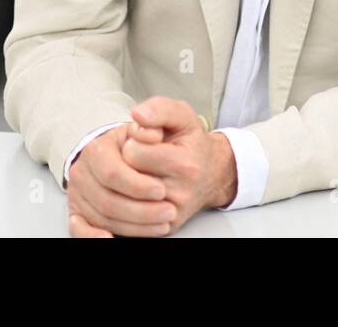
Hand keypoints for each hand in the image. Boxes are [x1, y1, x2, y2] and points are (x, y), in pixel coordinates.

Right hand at [66, 122, 175, 237]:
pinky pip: (79, 229)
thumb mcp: (169, 118)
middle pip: (107, 198)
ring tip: (163, 223)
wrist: (145, 151)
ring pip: (102, 217)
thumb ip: (160, 112)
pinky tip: (110, 238)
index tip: (162, 189)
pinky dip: (92, 237)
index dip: (139, 184)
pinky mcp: (80, 211)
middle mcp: (84, 170)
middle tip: (169, 210)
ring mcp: (80, 192)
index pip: (114, 171)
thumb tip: (142, 117)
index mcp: (100, 146)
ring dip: (134, 225)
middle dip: (141, 209)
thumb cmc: (159, 139)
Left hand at [120, 96, 237, 230]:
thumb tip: (138, 115)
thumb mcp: (181, 116)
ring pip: (125, 200)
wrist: (212, 173)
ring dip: (126, 184)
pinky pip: (130, 219)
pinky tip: (139, 192)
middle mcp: (181, 192)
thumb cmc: (191, 143)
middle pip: (127, 177)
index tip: (145, 141)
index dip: (133, 143)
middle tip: (142, 158)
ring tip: (141, 173)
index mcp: (184, 163)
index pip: (134, 152)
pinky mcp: (165, 227)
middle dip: (128, 163)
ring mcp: (172, 213)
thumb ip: (159, 109)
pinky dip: (128, 204)